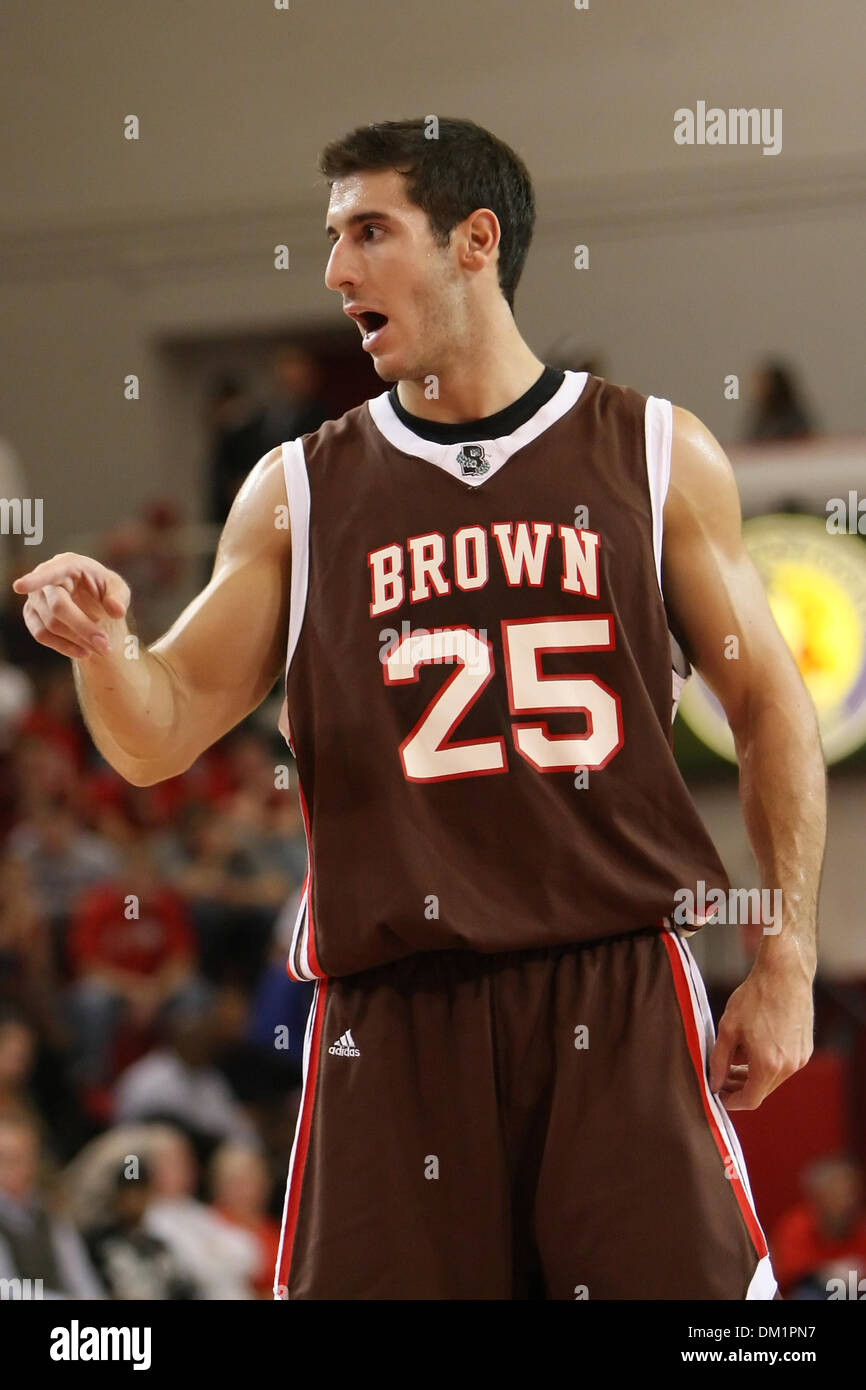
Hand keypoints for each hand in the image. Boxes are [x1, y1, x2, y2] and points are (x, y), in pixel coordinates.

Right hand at [12, 553, 129, 659]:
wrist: (93, 601)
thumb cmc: (104, 589)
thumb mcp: (117, 588)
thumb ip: (118, 597)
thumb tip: (116, 611)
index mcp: (67, 564)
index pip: (49, 572)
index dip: (35, 580)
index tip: (19, 587)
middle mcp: (46, 579)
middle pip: (58, 607)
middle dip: (83, 628)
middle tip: (106, 647)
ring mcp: (35, 598)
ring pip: (51, 625)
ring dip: (77, 641)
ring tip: (101, 648)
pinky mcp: (32, 616)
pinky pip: (42, 635)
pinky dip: (64, 647)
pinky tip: (84, 652)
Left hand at [708, 945, 813, 1109]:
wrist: (784, 974)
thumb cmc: (754, 998)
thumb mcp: (728, 1029)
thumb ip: (719, 1061)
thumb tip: (714, 1084)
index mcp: (769, 1065)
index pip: (750, 1100)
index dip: (732, 1101)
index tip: (718, 1095)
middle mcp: (789, 1066)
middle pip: (762, 1090)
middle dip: (740, 1086)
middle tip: (722, 1075)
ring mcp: (800, 1058)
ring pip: (773, 1079)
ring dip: (753, 1075)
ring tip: (734, 1058)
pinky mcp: (805, 1049)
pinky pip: (783, 1066)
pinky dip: (767, 1064)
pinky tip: (752, 1047)